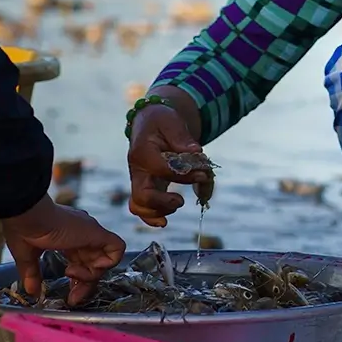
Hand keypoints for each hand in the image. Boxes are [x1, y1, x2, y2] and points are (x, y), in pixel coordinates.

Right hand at [2, 196, 124, 306]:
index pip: (82, 262)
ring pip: (105, 261)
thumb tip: (31, 292)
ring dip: (91, 276)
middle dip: (85, 285)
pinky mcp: (97, 232)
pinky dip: (108, 262)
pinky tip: (90, 267)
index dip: (79, 281)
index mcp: (67, 238)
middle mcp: (82, 236)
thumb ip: (32, 274)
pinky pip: (117, 249)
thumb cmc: (23, 228)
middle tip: (73, 299)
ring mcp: (91, 234)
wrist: (27, 214)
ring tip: (71, 274)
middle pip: (94, 266)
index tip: (68, 295)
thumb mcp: (27, 255)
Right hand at [127, 90, 205, 227]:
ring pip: (140, 206)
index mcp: (142, 151)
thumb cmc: (161, 120)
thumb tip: (196, 152)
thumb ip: (181, 137)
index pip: (161, 169)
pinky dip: (152, 217)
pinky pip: (143, 208)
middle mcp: (138, 169)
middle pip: (141, 196)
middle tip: (181, 200)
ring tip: (178, 203)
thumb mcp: (171, 121)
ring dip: (160, 211)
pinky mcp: (147, 187)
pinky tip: (164, 221)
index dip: (184, 175)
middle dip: (163, 202)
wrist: (151, 122)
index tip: (203, 172)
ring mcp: (140, 180)